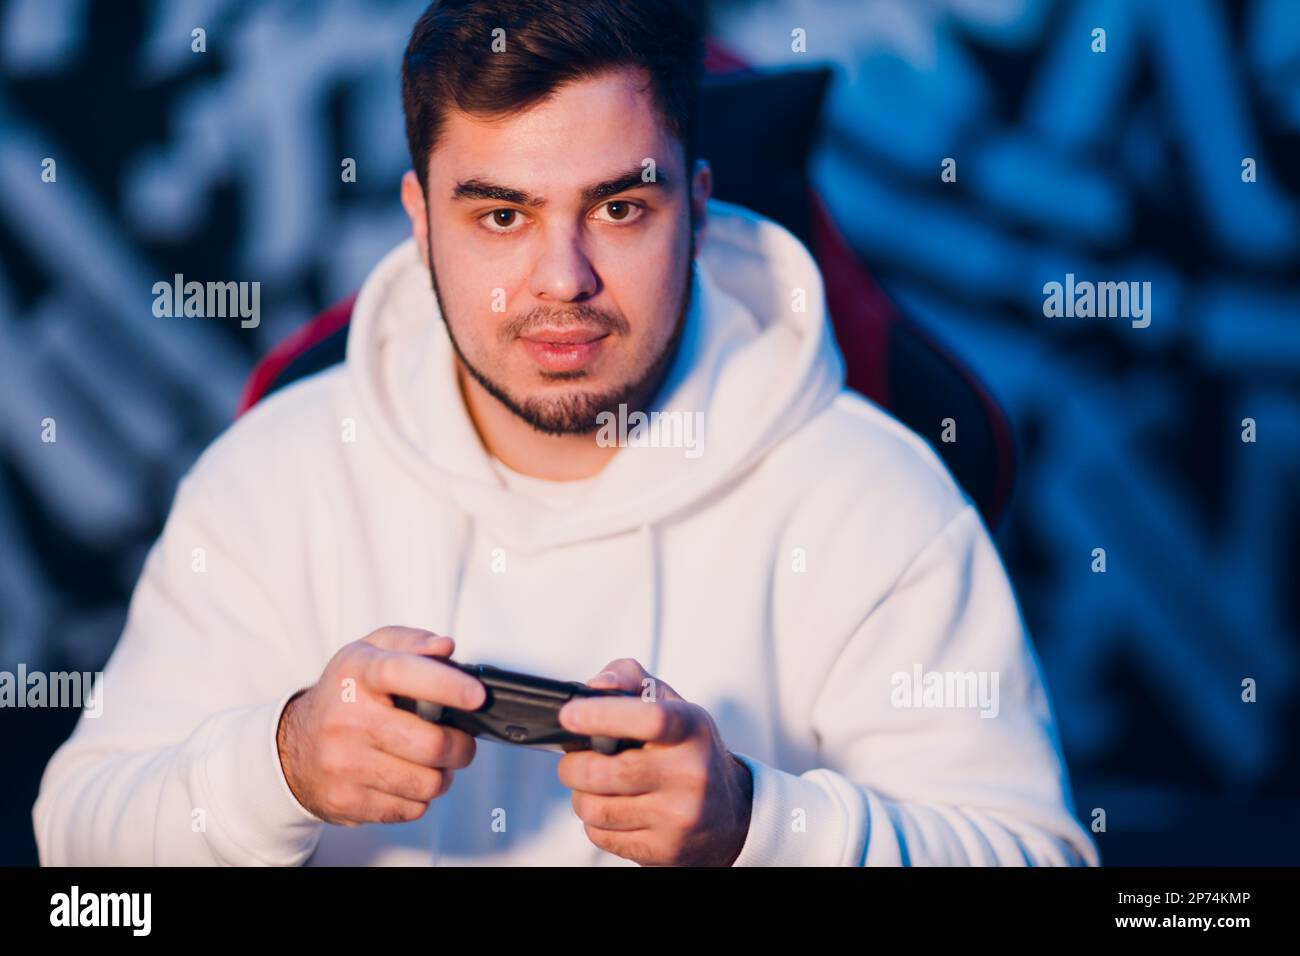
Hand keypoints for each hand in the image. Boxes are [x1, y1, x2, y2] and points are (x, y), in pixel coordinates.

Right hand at [276, 627, 483, 825]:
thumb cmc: (343, 695)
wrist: (292, 746)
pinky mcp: (346, 800)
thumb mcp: (370, 653)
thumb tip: (445, 647)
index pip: (402, 673)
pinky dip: (420, 796)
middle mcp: (346, 719)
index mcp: (356, 674)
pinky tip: (407, 778)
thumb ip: (411, 642)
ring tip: (433, 761)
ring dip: (443, 774)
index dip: (446, 684)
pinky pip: (411, 808)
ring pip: (427, 782)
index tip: (477, 696)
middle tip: (460, 741)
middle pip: (430, 743)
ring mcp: (343, 764)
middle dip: (461, 746)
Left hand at [556, 658, 752, 865]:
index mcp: (691, 729)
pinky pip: (602, 836)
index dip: (602, 715)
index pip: (649, 719)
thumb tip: (597, 685)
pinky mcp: (664, 850)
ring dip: (581, 796)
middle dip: (573, 765)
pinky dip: (595, 823)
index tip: (569, 714)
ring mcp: (678, 816)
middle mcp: (690, 774)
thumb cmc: (691, 752)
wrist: (732, 814)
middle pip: (607, 771)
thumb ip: (633, 680)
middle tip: (573, 760)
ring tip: (595, 786)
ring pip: (596, 808)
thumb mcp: (674, 706)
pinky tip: (613, 810)